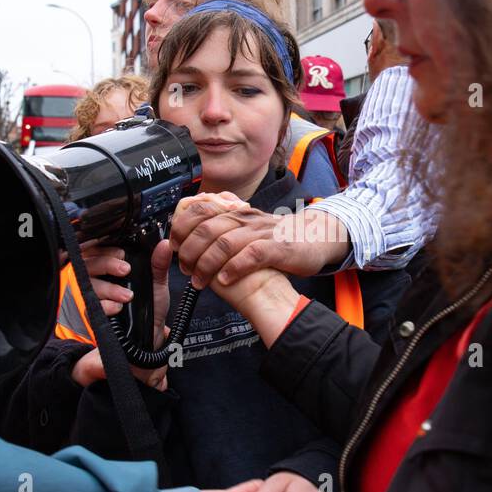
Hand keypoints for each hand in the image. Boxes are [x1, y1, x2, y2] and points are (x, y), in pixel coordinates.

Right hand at [71, 239, 173, 388]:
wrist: (153, 336)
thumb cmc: (152, 307)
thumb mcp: (158, 284)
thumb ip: (159, 264)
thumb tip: (165, 245)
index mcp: (114, 268)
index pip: (100, 250)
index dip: (107, 248)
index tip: (122, 252)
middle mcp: (102, 280)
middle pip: (89, 264)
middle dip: (106, 264)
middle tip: (125, 269)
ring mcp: (97, 298)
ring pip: (89, 285)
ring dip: (108, 288)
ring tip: (127, 295)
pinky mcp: (95, 315)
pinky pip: (90, 308)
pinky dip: (104, 307)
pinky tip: (117, 309)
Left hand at [169, 195, 350, 289]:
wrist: (316, 238)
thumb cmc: (278, 238)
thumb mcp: (247, 227)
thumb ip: (223, 230)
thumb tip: (191, 241)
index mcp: (236, 211)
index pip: (200, 210)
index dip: (182, 228)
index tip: (174, 247)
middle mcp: (247, 218)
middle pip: (207, 227)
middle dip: (190, 250)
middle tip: (185, 268)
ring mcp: (263, 232)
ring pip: (225, 242)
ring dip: (207, 264)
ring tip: (200, 280)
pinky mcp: (279, 247)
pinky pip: (252, 254)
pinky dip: (234, 268)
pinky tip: (224, 280)